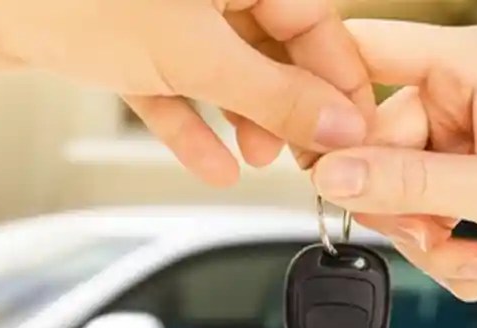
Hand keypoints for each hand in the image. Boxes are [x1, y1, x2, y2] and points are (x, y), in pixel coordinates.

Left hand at [0, 0, 375, 185]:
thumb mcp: (195, 55)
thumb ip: (272, 92)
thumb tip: (335, 121)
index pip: (315, 18)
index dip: (336, 80)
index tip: (353, 130)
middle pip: (270, 45)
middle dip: (288, 105)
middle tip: (307, 156)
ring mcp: (163, 10)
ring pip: (222, 69)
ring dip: (243, 118)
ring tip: (258, 160)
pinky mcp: (123, 39)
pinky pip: (172, 85)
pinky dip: (190, 124)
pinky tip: (212, 163)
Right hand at [311, 21, 476, 300]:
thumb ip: (408, 181)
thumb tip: (331, 174)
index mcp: (469, 62)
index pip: (361, 51)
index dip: (327, 104)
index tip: (322, 162)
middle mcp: (463, 89)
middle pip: (373, 144)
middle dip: (399, 207)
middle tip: (436, 237)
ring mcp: (468, 132)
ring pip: (399, 188)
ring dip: (430, 239)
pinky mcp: (476, 170)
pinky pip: (429, 209)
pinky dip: (450, 247)